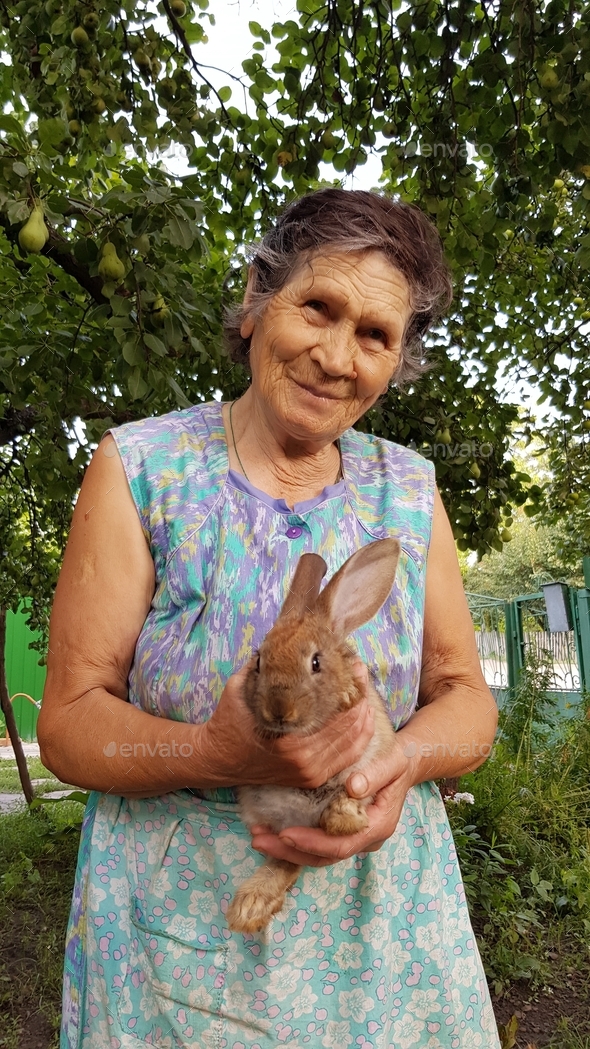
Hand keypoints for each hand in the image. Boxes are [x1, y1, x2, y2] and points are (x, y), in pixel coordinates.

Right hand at [196, 660, 375, 789]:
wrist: (217, 760)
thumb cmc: (228, 722)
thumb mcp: (239, 688)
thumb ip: (259, 665)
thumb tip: (278, 641)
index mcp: (289, 740)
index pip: (336, 711)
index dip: (352, 687)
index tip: (356, 666)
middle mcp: (304, 761)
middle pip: (351, 727)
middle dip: (362, 698)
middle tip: (362, 674)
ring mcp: (310, 773)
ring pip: (355, 743)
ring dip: (364, 717)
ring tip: (365, 692)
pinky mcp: (312, 779)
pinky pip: (347, 758)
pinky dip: (360, 738)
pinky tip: (362, 718)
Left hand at [249, 733, 414, 866]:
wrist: (405, 764)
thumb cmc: (397, 762)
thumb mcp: (393, 762)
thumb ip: (376, 774)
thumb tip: (353, 787)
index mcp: (377, 826)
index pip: (342, 843)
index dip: (313, 842)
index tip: (286, 833)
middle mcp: (364, 838)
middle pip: (325, 856)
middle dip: (289, 851)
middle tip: (258, 838)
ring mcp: (352, 837)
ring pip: (318, 854)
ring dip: (286, 849)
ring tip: (256, 836)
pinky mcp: (341, 830)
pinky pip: (316, 843)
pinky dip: (293, 840)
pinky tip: (270, 829)